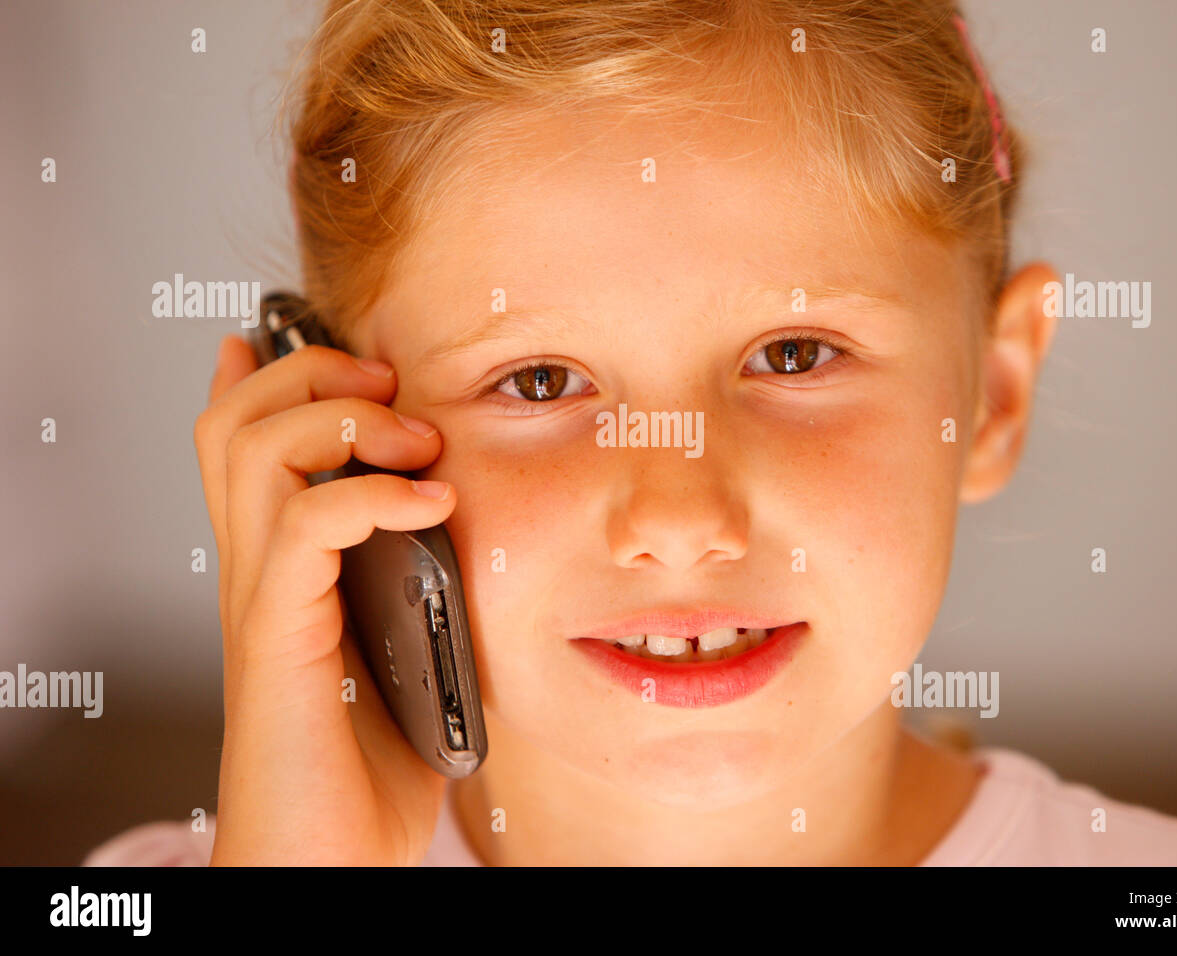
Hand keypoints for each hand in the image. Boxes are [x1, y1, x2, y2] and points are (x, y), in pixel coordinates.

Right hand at [194, 334, 453, 864]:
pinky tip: (428, 504)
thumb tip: (464, 535)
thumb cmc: (367, 764)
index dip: (264, 376)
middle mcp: (259, 572)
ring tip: (412, 437)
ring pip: (251, 450)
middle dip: (307, 372)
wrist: (326, 856)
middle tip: (384, 382)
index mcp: (285, 568)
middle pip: (231, 421)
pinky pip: (305, 525)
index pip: (240, 446)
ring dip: (338, 416)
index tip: (320, 341)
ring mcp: (264, 599)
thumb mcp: (404, 646)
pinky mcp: (280, 635)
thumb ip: (417, 584)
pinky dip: (370, 494)